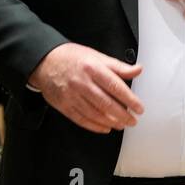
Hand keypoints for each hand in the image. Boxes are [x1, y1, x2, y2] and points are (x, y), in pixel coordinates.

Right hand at [27, 42, 143, 133]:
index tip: (139, 108)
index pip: (115, 87)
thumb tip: (138, 70)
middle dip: (122, 115)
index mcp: (93, 68)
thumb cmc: (73, 58)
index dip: (130, 100)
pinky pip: (81, 119)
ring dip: (111, 122)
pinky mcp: (63, 105)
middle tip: (132, 121)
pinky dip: (95, 126)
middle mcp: (82, 82)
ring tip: (121, 125)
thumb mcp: (97, 56)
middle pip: (106, 103)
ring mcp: (71, 95)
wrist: (45, 61)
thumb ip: (118, 66)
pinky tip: (105, 127)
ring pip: (94, 114)